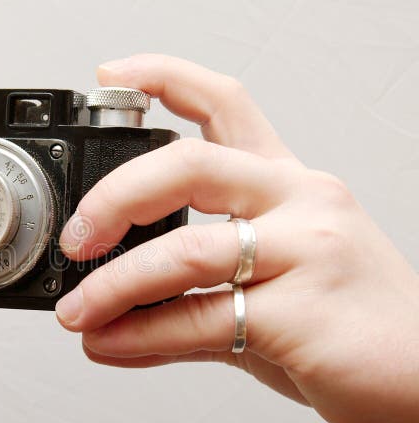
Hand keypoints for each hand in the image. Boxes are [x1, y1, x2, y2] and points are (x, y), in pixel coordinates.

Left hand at [55, 54, 418, 422]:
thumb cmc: (347, 324)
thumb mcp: (272, 286)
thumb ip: (191, 293)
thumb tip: (110, 319)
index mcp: (289, 184)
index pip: (225, 104)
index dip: (163, 78)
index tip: (110, 77)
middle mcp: (300, 201)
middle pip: (188, 165)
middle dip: (113, 199)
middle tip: (76, 239)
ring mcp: (307, 251)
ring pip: (185, 251)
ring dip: (112, 286)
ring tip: (76, 313)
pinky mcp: (304, 312)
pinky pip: (200, 317)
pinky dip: (141, 335)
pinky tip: (112, 345)